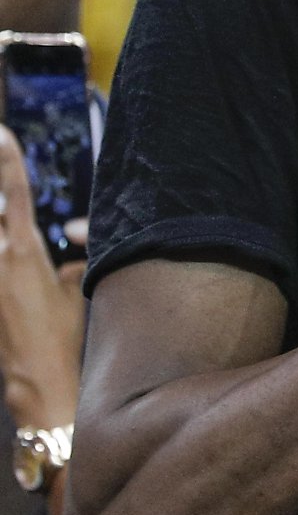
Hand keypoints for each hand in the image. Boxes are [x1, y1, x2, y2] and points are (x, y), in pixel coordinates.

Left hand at [0, 124, 86, 430]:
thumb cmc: (61, 338)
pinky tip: (14, 283)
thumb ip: (65, 268)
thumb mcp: (72, 294)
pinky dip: (5, 259)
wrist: (37, 380)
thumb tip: (67, 261)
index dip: (8, 161)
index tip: (1, 134)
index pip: (14, 194)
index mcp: (25, 252)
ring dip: (2, 234)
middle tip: (3, 176)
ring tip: (21, 270)